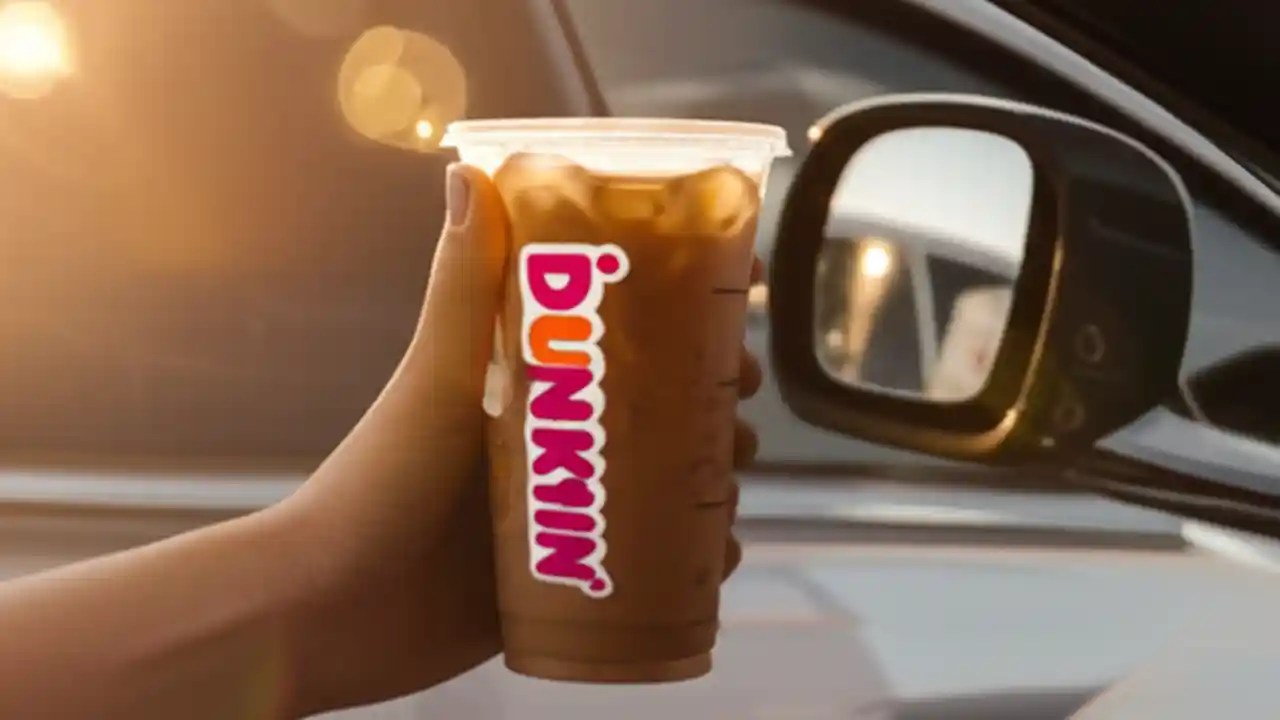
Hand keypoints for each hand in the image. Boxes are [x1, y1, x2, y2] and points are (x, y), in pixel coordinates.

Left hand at [282, 164, 762, 713]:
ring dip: (709, 487)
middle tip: (736, 423)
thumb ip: (461, 282)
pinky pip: (646, 569)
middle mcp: (550, 448)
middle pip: (657, 417)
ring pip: (660, 492)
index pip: (624, 344)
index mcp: (526, 389)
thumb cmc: (377, 482)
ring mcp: (561, 518)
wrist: (330, 611)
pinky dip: (690, 563)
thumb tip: (465, 166)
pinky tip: (718, 563)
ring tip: (730, 498)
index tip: (735, 328)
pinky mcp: (564, 584)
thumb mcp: (436, 375)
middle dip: (711, 415)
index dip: (688, 332)